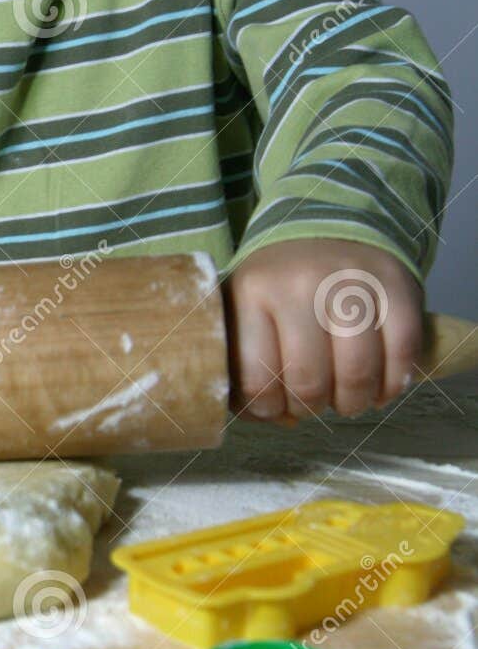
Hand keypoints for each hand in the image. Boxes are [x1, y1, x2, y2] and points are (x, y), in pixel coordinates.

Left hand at [221, 239, 423, 424]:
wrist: (328, 227)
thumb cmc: (281, 285)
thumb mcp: (246, 310)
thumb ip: (247, 366)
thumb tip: (277, 420)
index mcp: (252, 292)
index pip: (256, 378)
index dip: (269, 409)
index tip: (279, 407)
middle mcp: (299, 284)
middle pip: (309, 381)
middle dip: (312, 408)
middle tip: (316, 403)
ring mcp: (350, 281)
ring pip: (357, 373)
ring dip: (353, 402)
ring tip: (348, 399)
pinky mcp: (394, 284)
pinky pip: (402, 353)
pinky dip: (392, 384)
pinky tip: (380, 388)